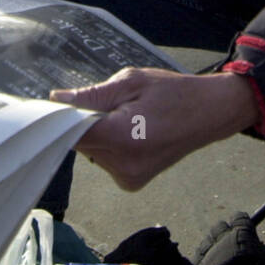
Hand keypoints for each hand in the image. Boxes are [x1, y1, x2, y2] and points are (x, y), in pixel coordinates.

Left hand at [50, 68, 259, 191]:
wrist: (209, 114)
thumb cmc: (173, 92)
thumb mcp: (131, 82)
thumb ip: (92, 95)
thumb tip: (56, 100)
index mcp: (121, 138)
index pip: (71, 132)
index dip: (60, 117)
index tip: (55, 104)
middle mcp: (122, 166)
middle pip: (79, 143)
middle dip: (84, 122)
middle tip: (110, 103)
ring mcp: (127, 178)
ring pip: (91, 152)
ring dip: (97, 134)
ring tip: (126, 117)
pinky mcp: (131, 183)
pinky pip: (104, 160)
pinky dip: (108, 145)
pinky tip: (131, 132)